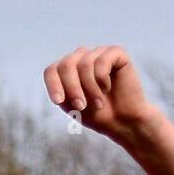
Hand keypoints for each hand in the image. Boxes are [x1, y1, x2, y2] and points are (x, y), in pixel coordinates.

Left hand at [43, 45, 158, 142]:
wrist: (122, 121)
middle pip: (66, 65)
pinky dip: (102, 80)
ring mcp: (98, 53)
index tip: (59, 102)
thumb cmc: (96, 114)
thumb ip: (61, 88)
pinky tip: (108, 88)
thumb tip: (53, 69)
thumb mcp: (72, 104)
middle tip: (81, 106)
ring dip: (90, 89)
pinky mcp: (116, 53)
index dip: (53, 85)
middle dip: (72, 88)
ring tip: (98, 104)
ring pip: (84, 64)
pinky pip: (102, 61)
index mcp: (67, 70)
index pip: (51, 70)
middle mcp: (82, 57)